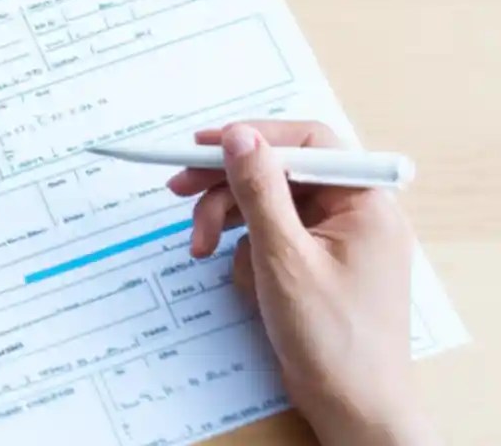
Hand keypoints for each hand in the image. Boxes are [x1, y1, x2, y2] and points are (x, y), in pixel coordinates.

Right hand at [167, 121, 436, 445]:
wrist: (354, 408)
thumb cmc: (333, 340)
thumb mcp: (283, 257)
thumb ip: (259, 191)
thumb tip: (239, 136)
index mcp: (365, 202)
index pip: (308, 142)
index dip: (252, 137)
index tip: (203, 145)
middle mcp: (356, 213)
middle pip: (281, 172)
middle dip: (228, 185)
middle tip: (178, 189)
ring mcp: (337, 239)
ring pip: (270, 204)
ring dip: (230, 219)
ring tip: (200, 246)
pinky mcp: (318, 264)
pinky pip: (273, 236)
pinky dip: (247, 249)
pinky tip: (240, 275)